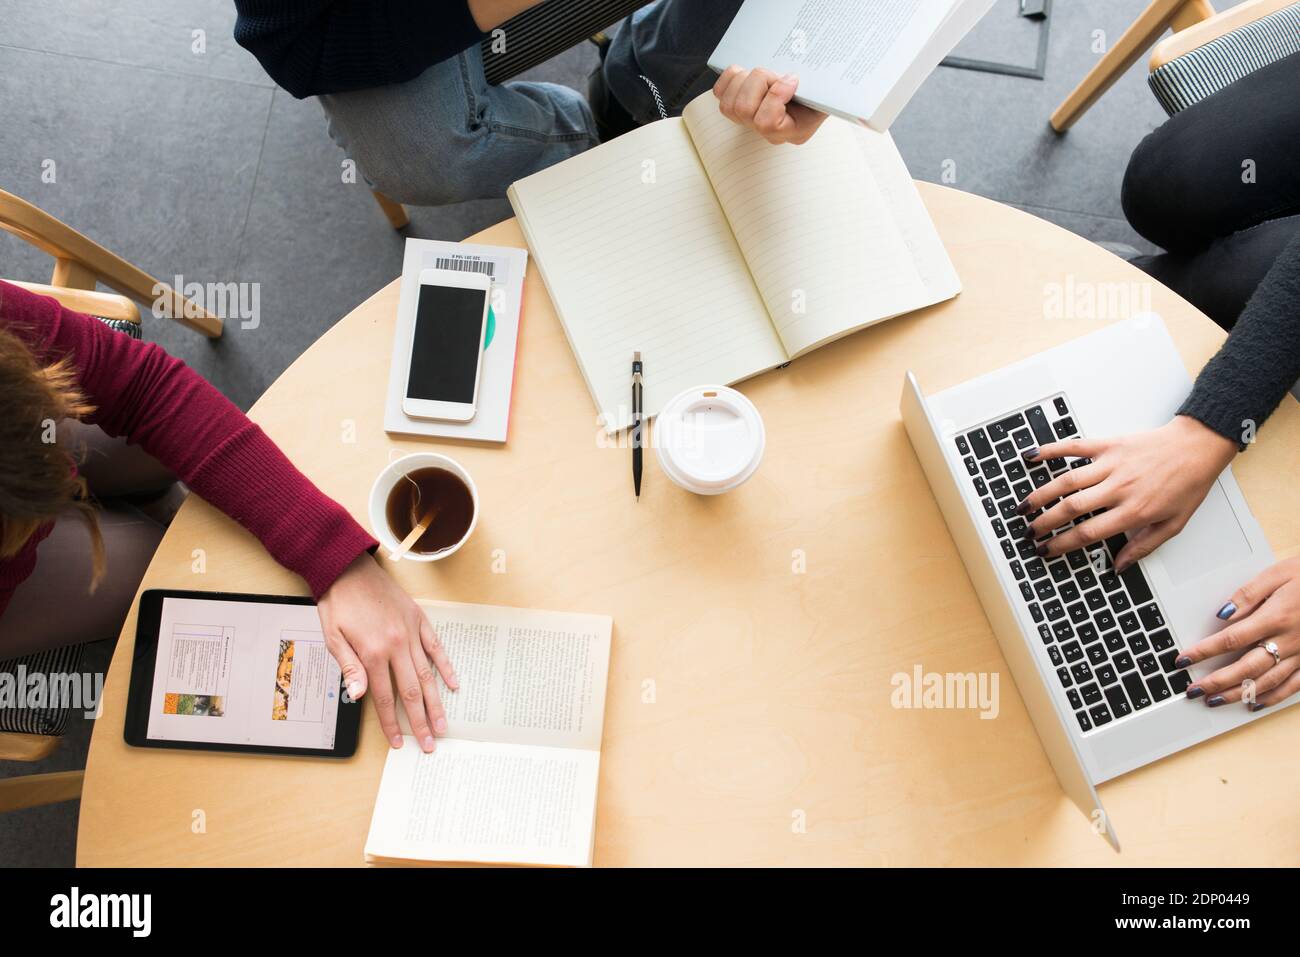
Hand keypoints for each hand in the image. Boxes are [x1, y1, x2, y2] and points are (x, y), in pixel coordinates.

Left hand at [316, 554, 456, 751]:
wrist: (348, 567)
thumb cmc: (338, 603)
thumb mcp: (332, 637)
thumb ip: (348, 668)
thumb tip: (358, 696)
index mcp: (372, 652)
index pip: (385, 698)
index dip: (392, 723)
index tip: (399, 742)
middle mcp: (396, 645)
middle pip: (411, 692)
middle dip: (421, 722)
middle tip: (430, 744)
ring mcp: (410, 632)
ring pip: (427, 674)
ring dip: (436, 703)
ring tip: (443, 724)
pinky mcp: (419, 620)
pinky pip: (436, 647)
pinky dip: (446, 667)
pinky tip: (453, 685)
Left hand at [713, 65, 827, 144]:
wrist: (817, 89)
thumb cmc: (823, 92)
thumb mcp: (829, 93)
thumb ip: (825, 90)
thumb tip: (804, 80)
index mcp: (793, 131)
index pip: (767, 123)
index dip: (776, 95)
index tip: (793, 79)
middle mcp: (768, 132)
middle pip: (744, 109)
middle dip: (759, 81)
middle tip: (776, 73)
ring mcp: (751, 122)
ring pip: (730, 104)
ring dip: (745, 79)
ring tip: (764, 73)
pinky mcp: (738, 107)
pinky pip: (721, 95)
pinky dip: (730, 79)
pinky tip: (746, 73)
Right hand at [1014, 415, 1236, 570]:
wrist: (1198, 447)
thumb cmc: (1188, 484)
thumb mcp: (1173, 524)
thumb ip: (1143, 547)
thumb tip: (1119, 567)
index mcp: (1134, 511)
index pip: (1088, 532)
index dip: (1062, 544)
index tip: (1047, 550)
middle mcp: (1119, 488)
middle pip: (1070, 508)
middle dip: (1044, 523)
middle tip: (1029, 533)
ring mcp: (1111, 465)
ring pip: (1066, 481)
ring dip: (1039, 495)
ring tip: (1023, 507)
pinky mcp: (1109, 445)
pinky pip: (1074, 448)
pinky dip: (1050, 451)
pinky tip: (1031, 457)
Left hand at [1173, 558, 1299, 708]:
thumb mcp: (1278, 573)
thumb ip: (1248, 593)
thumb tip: (1222, 614)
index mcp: (1276, 617)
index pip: (1230, 639)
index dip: (1203, 652)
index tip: (1183, 660)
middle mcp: (1289, 640)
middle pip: (1246, 667)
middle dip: (1216, 681)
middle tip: (1192, 690)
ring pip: (1267, 681)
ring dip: (1238, 694)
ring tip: (1214, 701)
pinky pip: (1293, 686)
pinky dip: (1273, 697)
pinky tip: (1255, 703)